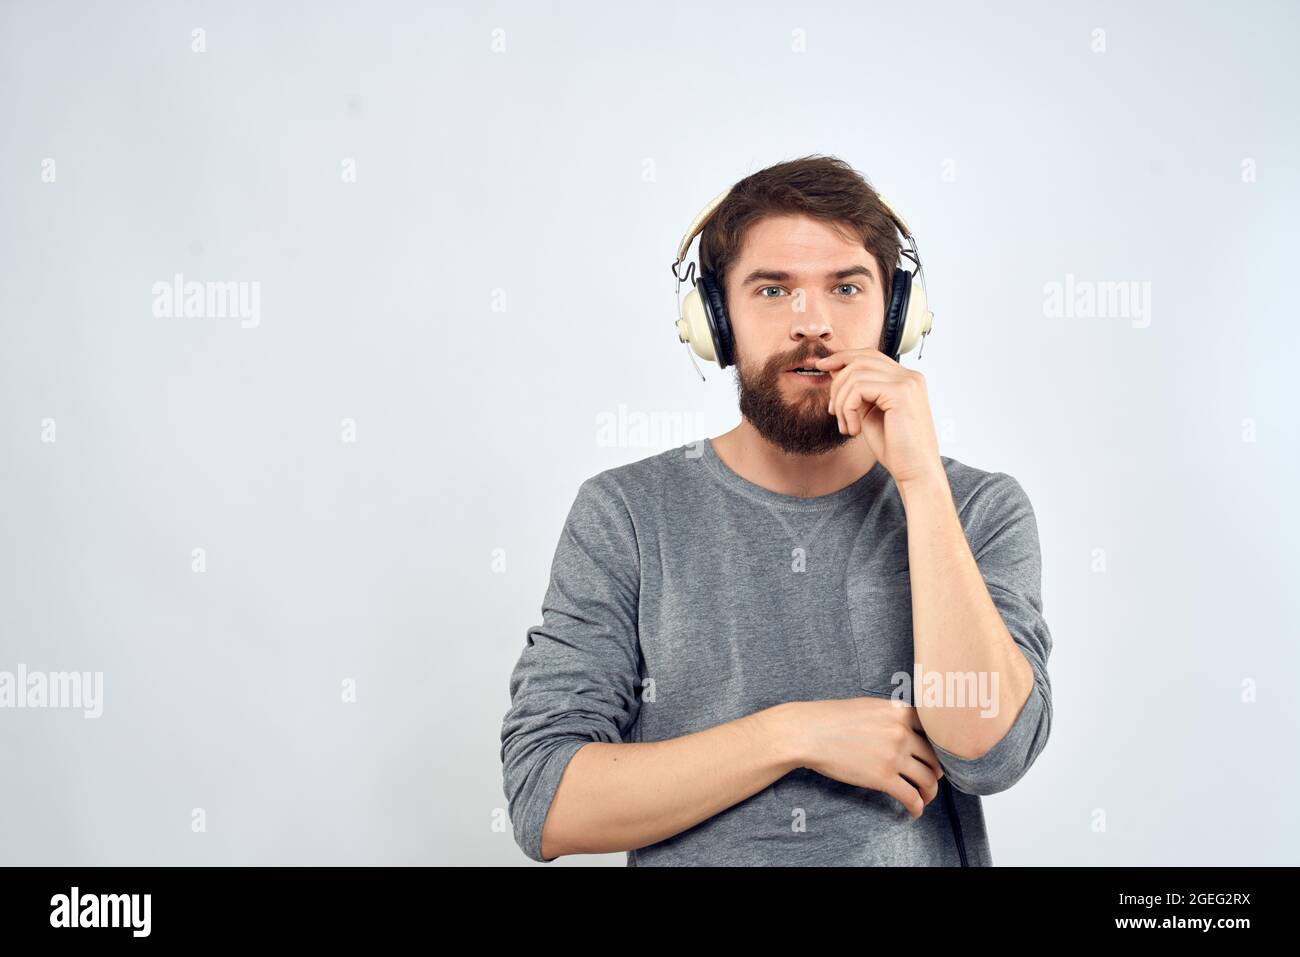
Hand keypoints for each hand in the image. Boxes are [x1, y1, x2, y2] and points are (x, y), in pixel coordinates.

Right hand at [783, 697, 945, 818]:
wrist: (808, 733)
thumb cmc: (831, 718)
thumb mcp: (868, 706)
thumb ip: (891, 715)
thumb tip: (905, 728)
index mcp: (898, 712)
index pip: (933, 730)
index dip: (937, 745)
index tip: (934, 755)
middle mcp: (901, 732)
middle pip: (934, 756)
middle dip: (936, 771)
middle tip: (930, 778)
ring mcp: (894, 755)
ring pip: (927, 779)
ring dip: (930, 791)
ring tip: (925, 797)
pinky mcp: (883, 778)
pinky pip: (911, 796)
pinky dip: (917, 807)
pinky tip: (914, 811)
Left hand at [812, 348, 943, 488]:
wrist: (916, 472)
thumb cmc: (896, 448)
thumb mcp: (869, 413)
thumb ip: (857, 391)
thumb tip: (834, 370)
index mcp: (906, 379)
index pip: (869, 355)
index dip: (842, 358)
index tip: (821, 367)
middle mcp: (910, 376)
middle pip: (860, 360)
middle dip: (836, 383)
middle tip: (832, 411)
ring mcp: (907, 382)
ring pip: (855, 375)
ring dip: (841, 402)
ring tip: (846, 426)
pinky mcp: (901, 393)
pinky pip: (858, 389)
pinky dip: (847, 409)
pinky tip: (854, 429)